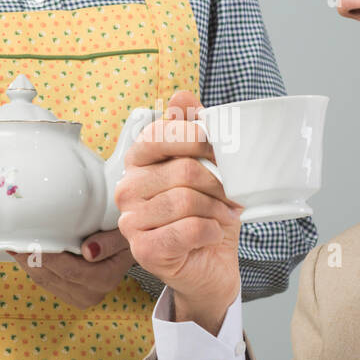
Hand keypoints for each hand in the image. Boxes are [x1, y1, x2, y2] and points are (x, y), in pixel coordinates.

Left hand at [6, 228, 134, 310]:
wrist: (129, 250)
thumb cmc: (126, 239)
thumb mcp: (124, 235)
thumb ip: (110, 242)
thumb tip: (89, 251)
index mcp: (104, 280)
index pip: (68, 270)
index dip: (45, 256)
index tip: (28, 240)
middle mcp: (91, 294)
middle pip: (50, 276)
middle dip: (29, 258)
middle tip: (12, 238)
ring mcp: (80, 297)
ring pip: (44, 280)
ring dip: (27, 262)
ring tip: (13, 243)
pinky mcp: (70, 295)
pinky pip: (45, 281)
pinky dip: (32, 266)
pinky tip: (24, 253)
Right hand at [114, 89, 243, 333]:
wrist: (211, 266)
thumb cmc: (207, 213)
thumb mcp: (207, 166)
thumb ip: (194, 128)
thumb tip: (182, 94)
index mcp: (138, 161)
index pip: (161, 134)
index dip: (199, 139)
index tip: (223, 152)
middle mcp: (126, 189)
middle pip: (183, 170)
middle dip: (219, 182)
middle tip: (233, 193)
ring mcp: (130, 221)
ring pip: (186, 200)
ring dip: (218, 208)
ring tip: (226, 214)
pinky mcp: (143, 251)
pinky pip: (188, 228)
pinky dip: (211, 229)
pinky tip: (213, 232)